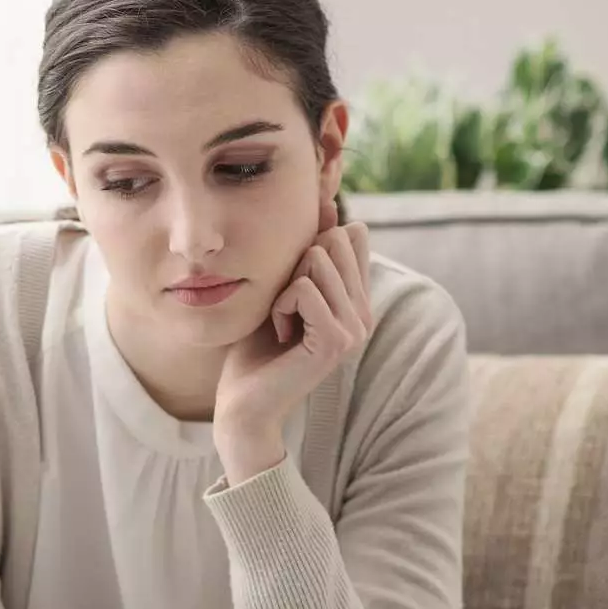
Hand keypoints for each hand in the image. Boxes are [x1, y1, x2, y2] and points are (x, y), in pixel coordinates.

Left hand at [214, 199, 372, 484]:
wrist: (243, 403)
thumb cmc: (255, 349)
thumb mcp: (283, 290)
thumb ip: (307, 252)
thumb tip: (328, 204)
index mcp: (358, 300)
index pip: (351, 236)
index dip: (311, 247)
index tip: (292, 289)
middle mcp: (364, 313)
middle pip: (333, 241)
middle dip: (295, 267)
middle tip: (285, 309)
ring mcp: (355, 328)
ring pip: (316, 261)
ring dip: (284, 289)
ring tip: (282, 324)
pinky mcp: (336, 341)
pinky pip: (303, 289)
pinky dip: (280, 306)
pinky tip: (280, 335)